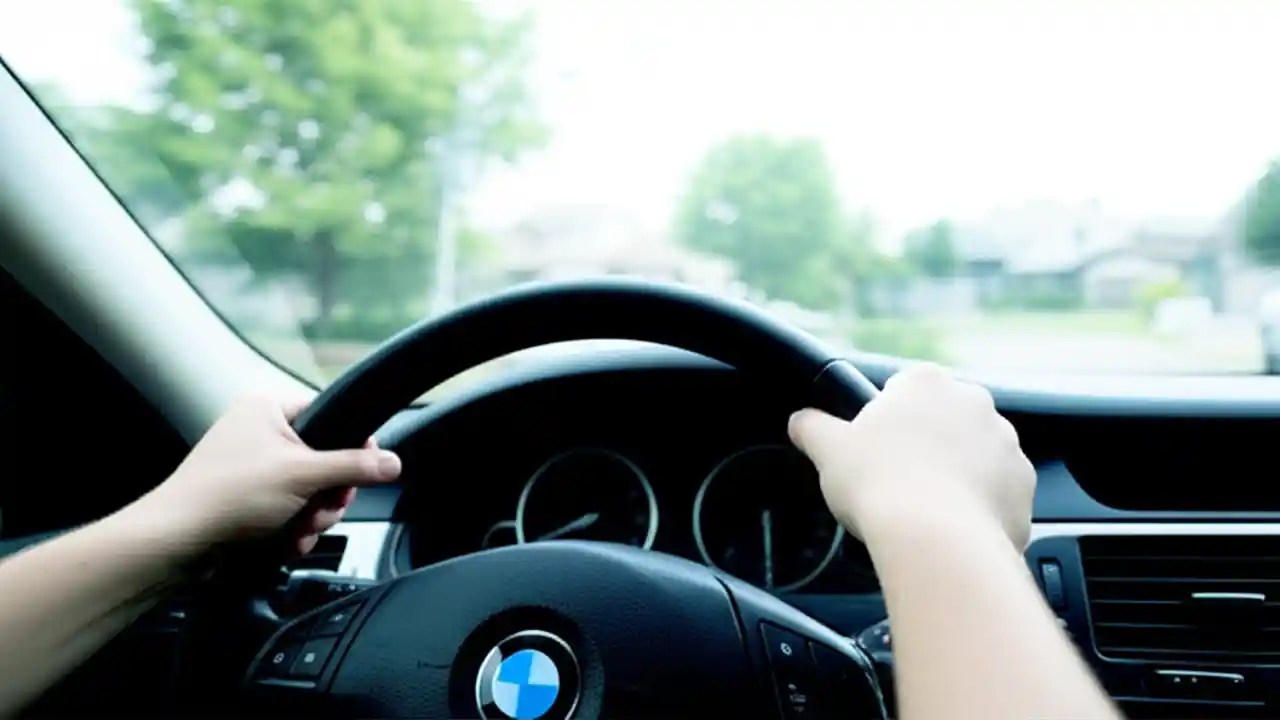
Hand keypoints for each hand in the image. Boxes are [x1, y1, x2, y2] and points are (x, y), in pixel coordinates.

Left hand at [137, 396, 401, 554]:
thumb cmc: (226, 496)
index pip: (330, 416)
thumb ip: (354, 466)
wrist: (177, 544)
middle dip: (328, 494)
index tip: (360, 472)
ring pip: (311, 491)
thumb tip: (392, 462)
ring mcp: (253, 469)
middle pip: (325, 460)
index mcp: (267, 409)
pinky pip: (291, 510)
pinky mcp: (248, 501)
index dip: (350, 447)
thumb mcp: (303, 475)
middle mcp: (259, 433)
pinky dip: (294, 529)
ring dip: (313, 517)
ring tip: (298, 529)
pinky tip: (287, 541)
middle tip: (321, 508)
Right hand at [788, 364, 1034, 548]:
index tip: (875, 450)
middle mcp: (974, 403)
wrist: (937, 540)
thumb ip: (812, 427)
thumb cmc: (879, 484)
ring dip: (956, 474)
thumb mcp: (828, 450)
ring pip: (975, 455)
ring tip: (926, 509)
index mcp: (926, 382)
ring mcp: (1006, 444)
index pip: (904, 389)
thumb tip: (800, 421)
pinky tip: (953, 527)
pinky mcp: (1024, 486)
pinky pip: (998, 491)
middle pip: (944, 420)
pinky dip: (980, 506)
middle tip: (898, 481)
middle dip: (927, 445)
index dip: (886, 422)